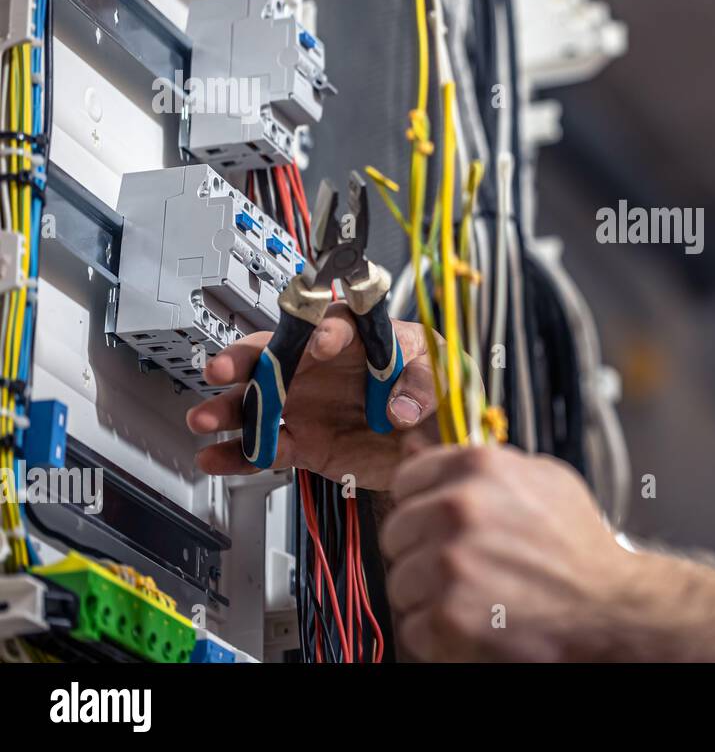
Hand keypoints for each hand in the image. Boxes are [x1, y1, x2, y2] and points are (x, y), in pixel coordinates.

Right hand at [185, 304, 441, 489]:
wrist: (435, 440)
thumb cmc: (437, 389)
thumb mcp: (443, 375)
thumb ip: (423, 385)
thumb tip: (400, 407)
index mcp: (359, 337)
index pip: (334, 324)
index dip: (325, 331)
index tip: (320, 343)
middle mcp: (323, 367)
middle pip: (275, 354)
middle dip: (245, 359)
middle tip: (224, 368)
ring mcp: (309, 404)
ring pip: (259, 402)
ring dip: (229, 409)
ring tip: (204, 418)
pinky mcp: (306, 442)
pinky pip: (267, 447)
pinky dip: (239, 454)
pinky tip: (215, 457)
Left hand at [380, 442, 636, 660]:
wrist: (610, 605)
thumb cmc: (578, 544)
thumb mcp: (541, 478)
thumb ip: (478, 463)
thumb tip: (416, 443)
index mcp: (479, 467)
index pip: (406, 479)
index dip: (421, 504)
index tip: (437, 522)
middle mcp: (460, 508)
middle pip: (396, 532)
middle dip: (422, 551)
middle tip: (462, 565)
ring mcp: (451, 563)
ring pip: (399, 581)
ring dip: (428, 594)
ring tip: (473, 595)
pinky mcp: (449, 615)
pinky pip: (412, 626)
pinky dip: (438, 634)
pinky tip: (475, 621)